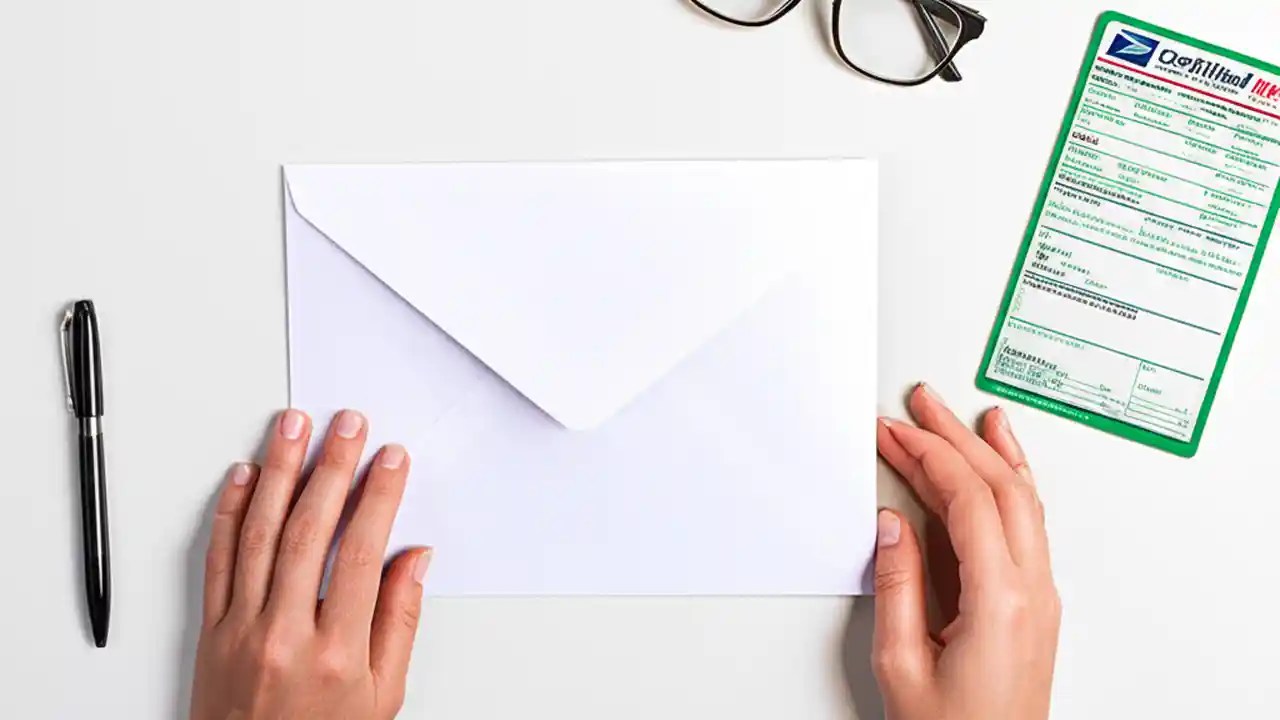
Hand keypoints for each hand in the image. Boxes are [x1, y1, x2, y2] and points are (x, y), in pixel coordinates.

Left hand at [190, 409, 430, 719]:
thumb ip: (400, 621)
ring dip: (278, 472)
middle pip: (309, 532)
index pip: (361, 554)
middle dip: (331, 468)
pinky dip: (229, 512)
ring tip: (292, 428)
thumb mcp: (383, 694)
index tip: (391, 461)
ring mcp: (241, 628)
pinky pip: (217, 560)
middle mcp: (285, 634)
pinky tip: (243, 476)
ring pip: (259, 534)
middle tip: (346, 425)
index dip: (379, 498)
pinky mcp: (210, 629)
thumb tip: (415, 560)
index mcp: (337, 652)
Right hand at [873, 385, 1060, 719]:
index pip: (970, 500)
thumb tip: (891, 523)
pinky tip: (1001, 465)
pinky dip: (1012, 483)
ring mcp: (1039, 595)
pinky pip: (1028, 524)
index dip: (929, 455)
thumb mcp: (903, 663)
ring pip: (1023, 500)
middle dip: (956, 437)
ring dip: (989, 453)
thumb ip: (898, 585)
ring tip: (965, 415)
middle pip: (1001, 487)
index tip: (896, 430)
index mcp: (1001, 600)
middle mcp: (1031, 590)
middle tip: (921, 403)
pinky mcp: (1034, 602)